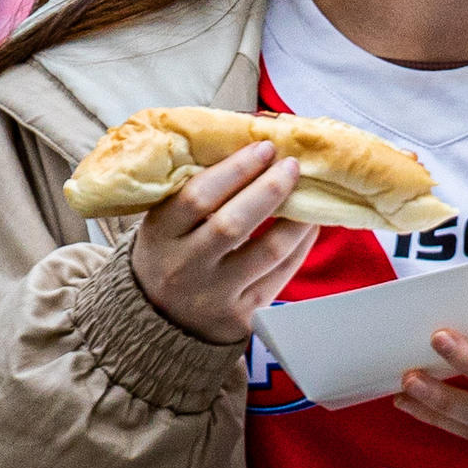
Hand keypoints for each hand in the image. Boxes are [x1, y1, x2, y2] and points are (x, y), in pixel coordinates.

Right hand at [129, 147, 321, 346]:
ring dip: (296, 219)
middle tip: (292, 165)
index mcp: (161, 235)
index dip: (235, 169)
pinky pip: (281, 276)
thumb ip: (197, 191)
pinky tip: (309, 226)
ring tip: (310, 194)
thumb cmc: (170, 254)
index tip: (263, 148)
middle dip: (269, 189)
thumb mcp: (165, 222)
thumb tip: (254, 150)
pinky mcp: (241, 317)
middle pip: (233, 224)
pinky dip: (300, 246)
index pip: (197, 197)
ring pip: (267, 252)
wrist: (158, 318)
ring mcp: (214, 296)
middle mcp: (184, 267)